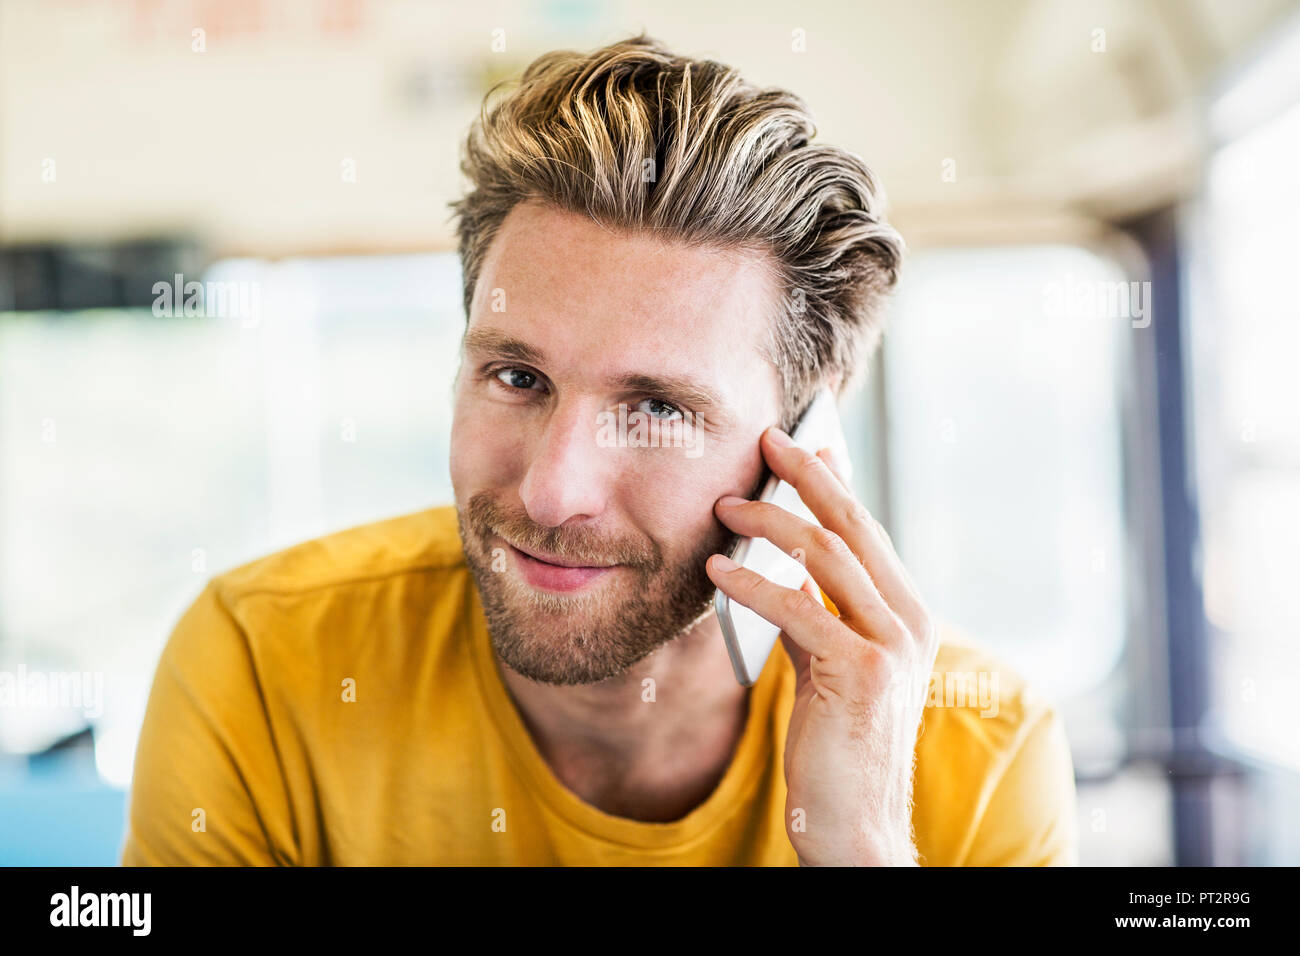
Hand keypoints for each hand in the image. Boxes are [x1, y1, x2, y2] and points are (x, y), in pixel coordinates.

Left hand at [706, 426, 938, 865]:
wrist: (854, 819)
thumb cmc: (836, 741)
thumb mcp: (830, 663)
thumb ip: (818, 614)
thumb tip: (785, 569)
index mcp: (906, 612)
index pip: (868, 529)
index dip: (834, 481)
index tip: (806, 439)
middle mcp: (909, 620)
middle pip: (854, 525)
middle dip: (807, 476)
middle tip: (766, 439)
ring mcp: (892, 645)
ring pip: (828, 555)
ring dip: (771, 522)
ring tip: (725, 504)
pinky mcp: (861, 672)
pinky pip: (798, 608)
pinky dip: (753, 582)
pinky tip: (717, 570)